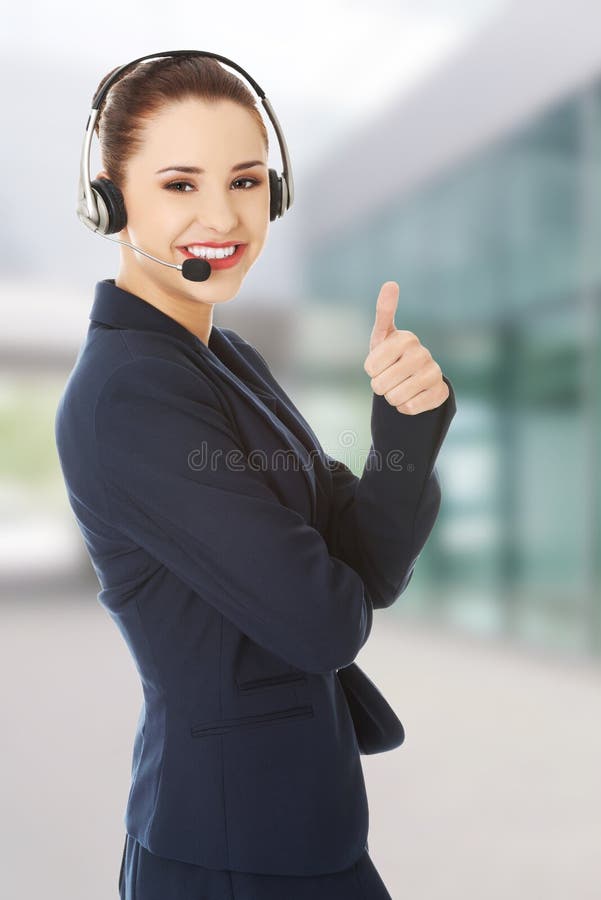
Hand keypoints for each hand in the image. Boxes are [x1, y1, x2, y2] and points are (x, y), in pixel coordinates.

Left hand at [363, 281, 449, 414]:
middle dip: (380, 386)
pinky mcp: (441, 392)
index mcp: (406, 338)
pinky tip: (412, 396)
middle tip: (390, 377)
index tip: (380, 363)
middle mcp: (423, 353)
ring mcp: (434, 373)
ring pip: (395, 398)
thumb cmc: (392, 355)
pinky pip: (409, 408)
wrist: (414, 377)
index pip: (370, 367)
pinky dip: (405, 407)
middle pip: (381, 385)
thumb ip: (384, 311)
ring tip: (400, 385)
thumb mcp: (382, 335)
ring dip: (392, 397)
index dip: (371, 370)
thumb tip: (391, 283)